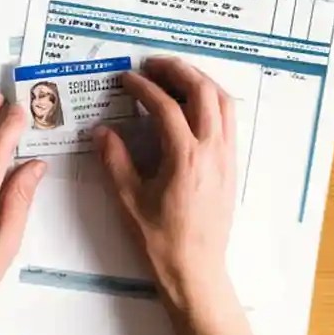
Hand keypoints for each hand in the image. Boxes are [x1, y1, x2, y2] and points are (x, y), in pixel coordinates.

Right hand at [97, 58, 283, 334]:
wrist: (196, 271)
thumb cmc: (161, 241)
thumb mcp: (129, 202)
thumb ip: (114, 161)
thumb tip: (101, 130)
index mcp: (186, 158)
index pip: (165, 106)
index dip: (143, 87)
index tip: (125, 78)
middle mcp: (213, 150)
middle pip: (203, 91)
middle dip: (177, 71)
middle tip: (151, 64)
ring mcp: (227, 155)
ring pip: (223, 101)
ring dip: (199, 80)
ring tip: (173, 75)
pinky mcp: (233, 164)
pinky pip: (229, 118)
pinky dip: (212, 99)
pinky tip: (192, 103)